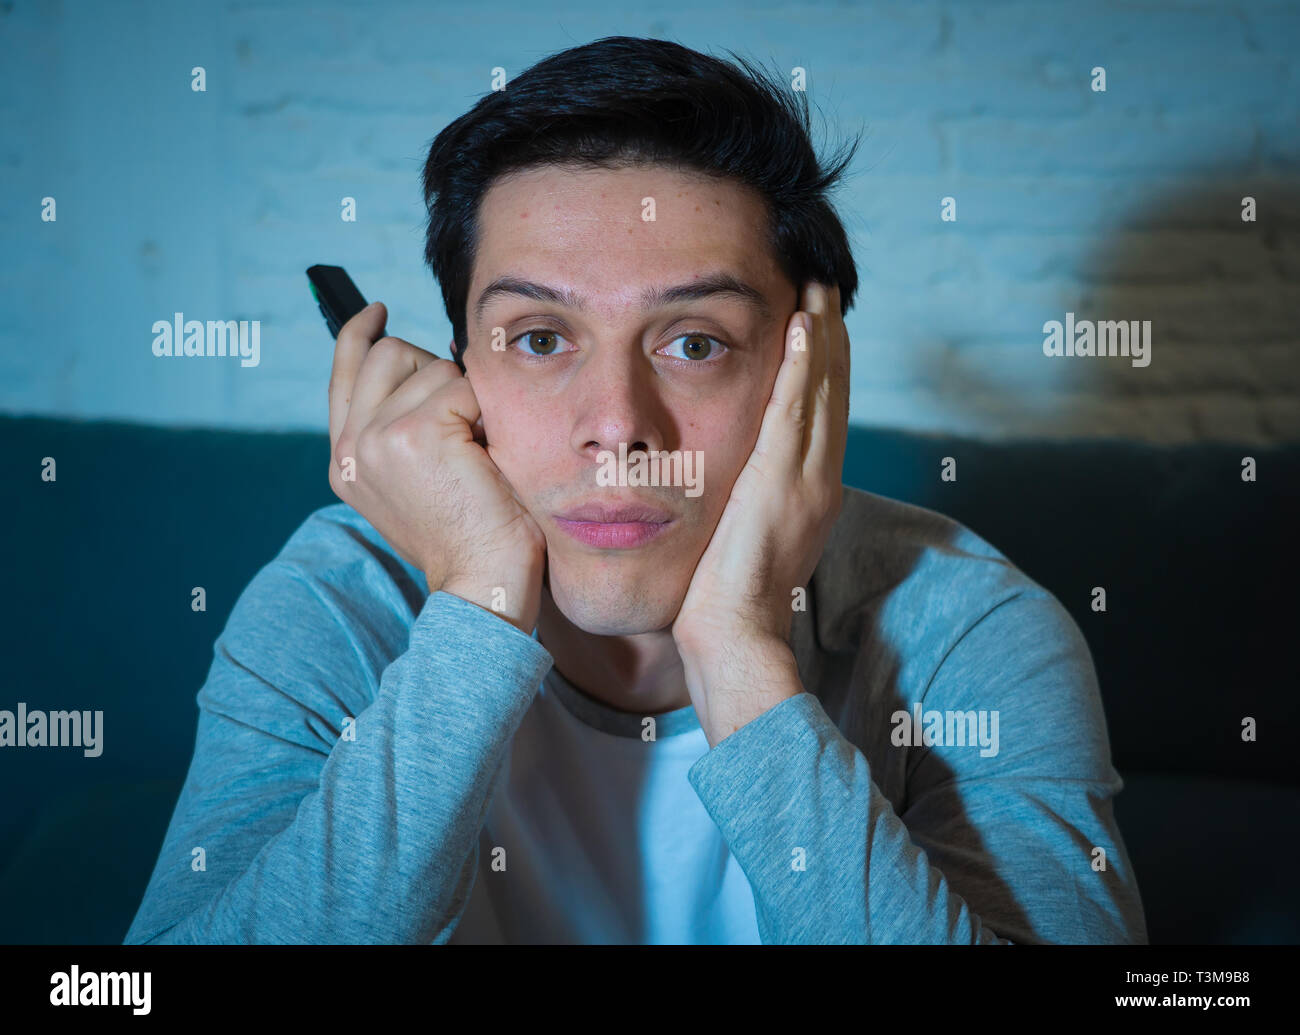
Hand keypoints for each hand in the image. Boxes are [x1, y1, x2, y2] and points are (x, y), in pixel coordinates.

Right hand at [327, 302, 545, 633]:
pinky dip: (486, 413)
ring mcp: (377, 438)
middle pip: (388, 353)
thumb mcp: (418, 482)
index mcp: (346, 462)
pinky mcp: (417, 433)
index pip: (344, 372)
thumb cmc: (470, 536)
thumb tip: (423, 364)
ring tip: (476, 453)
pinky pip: (463, 386)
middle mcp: (351, 448)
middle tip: (463, 417)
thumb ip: (400, 430)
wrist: (482, 583)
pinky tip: (486, 457)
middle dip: (435, 370)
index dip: (360, 334)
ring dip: (466, 399)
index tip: (378, 310)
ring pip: (431, 367)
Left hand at [671, 282, 849, 738]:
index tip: (819, 323)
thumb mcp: (752, 542)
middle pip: (833, 391)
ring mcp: (807, 478)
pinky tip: (802, 326)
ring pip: (822, 390)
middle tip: (826, 286)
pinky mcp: (780, 480)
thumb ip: (756, 506)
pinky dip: (802, 366)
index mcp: (816, 492)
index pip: (826, 413)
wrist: (735, 633)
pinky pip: (795, 409)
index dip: (825, 365)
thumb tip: (742, 488)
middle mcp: (822, 478)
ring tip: (818, 288)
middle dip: (830, 335)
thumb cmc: (730, 599)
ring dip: (822, 335)